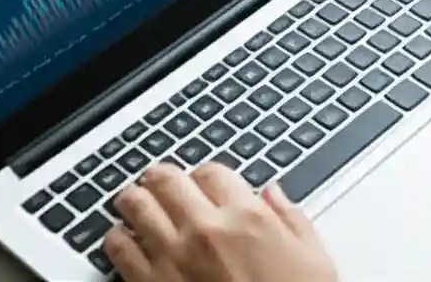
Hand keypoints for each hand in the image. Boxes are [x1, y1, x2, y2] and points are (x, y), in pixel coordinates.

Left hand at [104, 163, 337, 281]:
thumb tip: (274, 194)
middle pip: (166, 180)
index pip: (211, 171)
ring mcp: (173, 257)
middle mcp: (206, 230)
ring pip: (136, 206)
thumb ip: (291, 219)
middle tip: (158, 181)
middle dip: (161, 178)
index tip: (202, 183)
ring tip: (134, 202)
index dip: (204, 174)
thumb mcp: (314, 260)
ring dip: (134, 201)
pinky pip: (118, 249)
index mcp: (248, 217)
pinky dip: (116, 239)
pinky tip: (122, 240)